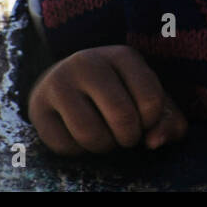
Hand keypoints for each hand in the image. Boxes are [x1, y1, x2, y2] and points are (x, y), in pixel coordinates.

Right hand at [28, 45, 187, 154]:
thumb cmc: (121, 95)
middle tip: (125, 134)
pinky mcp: (38, 107)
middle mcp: (88, 62)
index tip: (144, 119)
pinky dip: (78, 151)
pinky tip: (79, 135)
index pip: (151, 99)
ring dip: (104, 146)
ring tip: (104, 135)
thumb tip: (154, 142)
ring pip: (90, 134)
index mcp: (123, 55)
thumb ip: (168, 121)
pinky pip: (65, 146)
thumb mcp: (150, 101)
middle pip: (122, 117)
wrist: (67, 84)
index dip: (151, 121)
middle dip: (129, 137)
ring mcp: (59, 82)